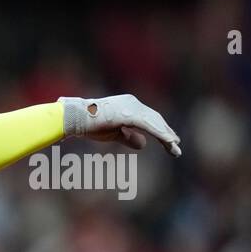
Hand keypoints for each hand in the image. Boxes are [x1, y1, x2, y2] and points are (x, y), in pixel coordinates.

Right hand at [60, 94, 181, 156]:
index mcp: (128, 105)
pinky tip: (169, 142)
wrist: (74, 118)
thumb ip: (129, 137)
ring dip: (166, 136)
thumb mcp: (113, 133)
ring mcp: (131, 107)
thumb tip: (144, 144)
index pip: (148, 118)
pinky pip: (149, 126)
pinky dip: (160, 134)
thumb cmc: (89, 124)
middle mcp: (133, 103)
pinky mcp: (129, 115)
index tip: (169, 140)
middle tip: (176, 146)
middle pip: (155, 119)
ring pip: (154, 123)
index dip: (160, 129)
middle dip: (166, 133)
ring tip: (175, 148)